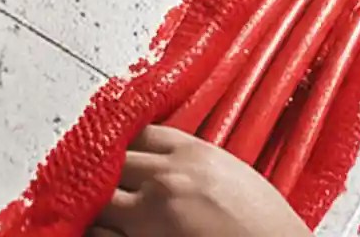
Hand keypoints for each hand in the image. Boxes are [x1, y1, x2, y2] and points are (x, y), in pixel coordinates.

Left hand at [87, 125, 310, 236]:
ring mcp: (149, 215)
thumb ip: (191, 162)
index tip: (118, 151)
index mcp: (192, 153)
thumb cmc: (262, 220)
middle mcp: (166, 178)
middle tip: (107, 184)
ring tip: (108, 213)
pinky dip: (101, 233)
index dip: (124, 143)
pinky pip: (99, 235)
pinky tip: (116, 233)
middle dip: (106, 173)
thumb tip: (161, 163)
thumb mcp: (230, 172)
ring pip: (97, 200)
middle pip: (109, 162)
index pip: (136, 133)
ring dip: (99, 206)